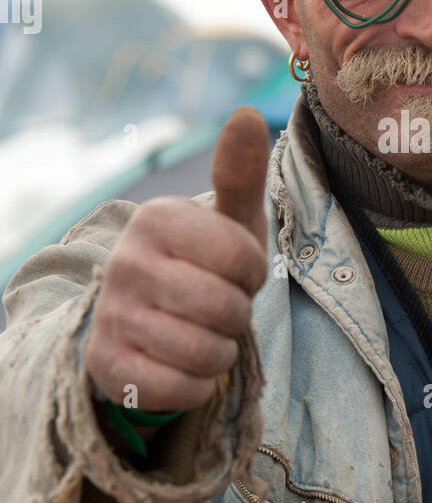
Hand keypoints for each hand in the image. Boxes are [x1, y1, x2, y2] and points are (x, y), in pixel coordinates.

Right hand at [86, 107, 270, 416]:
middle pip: (227, 309)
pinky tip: (183, 366)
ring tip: (204, 335)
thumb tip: (247, 112)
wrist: (144, 319)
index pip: (246, 259)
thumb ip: (240, 171)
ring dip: (220, 352)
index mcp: (157, 217)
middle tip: (218, 307)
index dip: (253, 275)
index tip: (234, 272)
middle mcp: (126, 261)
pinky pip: (181, 389)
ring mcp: (112, 314)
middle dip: (237, 315)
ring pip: (206, 352)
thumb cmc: (203, 262)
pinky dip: (197, 386)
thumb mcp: (229, 218)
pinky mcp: (107, 367)